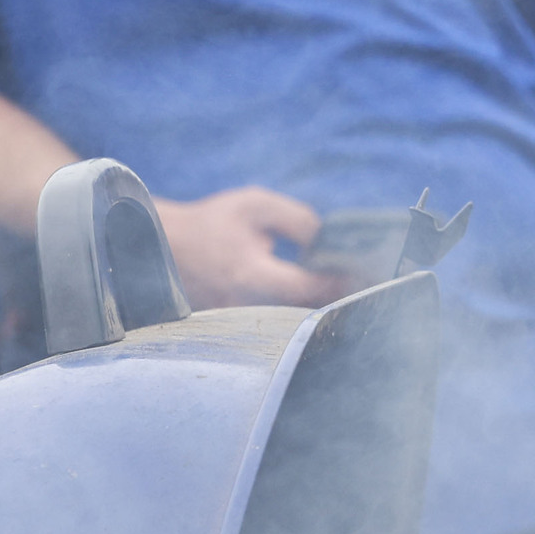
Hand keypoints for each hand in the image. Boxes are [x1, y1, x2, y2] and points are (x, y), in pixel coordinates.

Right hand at [157, 185, 346, 309]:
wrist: (166, 245)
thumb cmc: (214, 222)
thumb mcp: (256, 205)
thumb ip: (297, 220)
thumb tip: (330, 242)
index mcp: (247, 274)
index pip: (304, 288)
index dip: (337, 282)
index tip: (364, 272)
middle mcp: (243, 305)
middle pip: (305, 312)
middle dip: (337, 298)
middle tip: (368, 283)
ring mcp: (239, 322)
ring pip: (294, 321)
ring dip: (323, 306)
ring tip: (350, 287)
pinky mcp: (238, 328)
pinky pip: (279, 323)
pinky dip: (302, 310)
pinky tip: (321, 296)